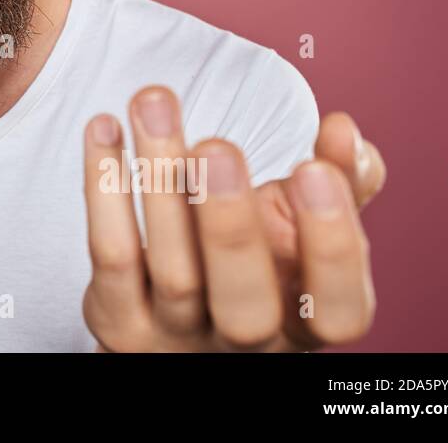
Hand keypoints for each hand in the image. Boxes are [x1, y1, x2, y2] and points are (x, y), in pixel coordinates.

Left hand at [82, 86, 385, 351]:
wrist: (171, 325)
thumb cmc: (255, 266)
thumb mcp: (304, 233)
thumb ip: (339, 185)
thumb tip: (342, 130)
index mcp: (304, 325)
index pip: (336, 311)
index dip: (331, 245)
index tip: (313, 168)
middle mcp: (243, 344)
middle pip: (244, 307)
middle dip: (231, 224)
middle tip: (217, 146)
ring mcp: (175, 337)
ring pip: (172, 270)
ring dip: (161, 179)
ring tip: (154, 102)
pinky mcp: (118, 319)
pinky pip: (111, 254)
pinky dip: (104, 188)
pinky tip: (105, 128)